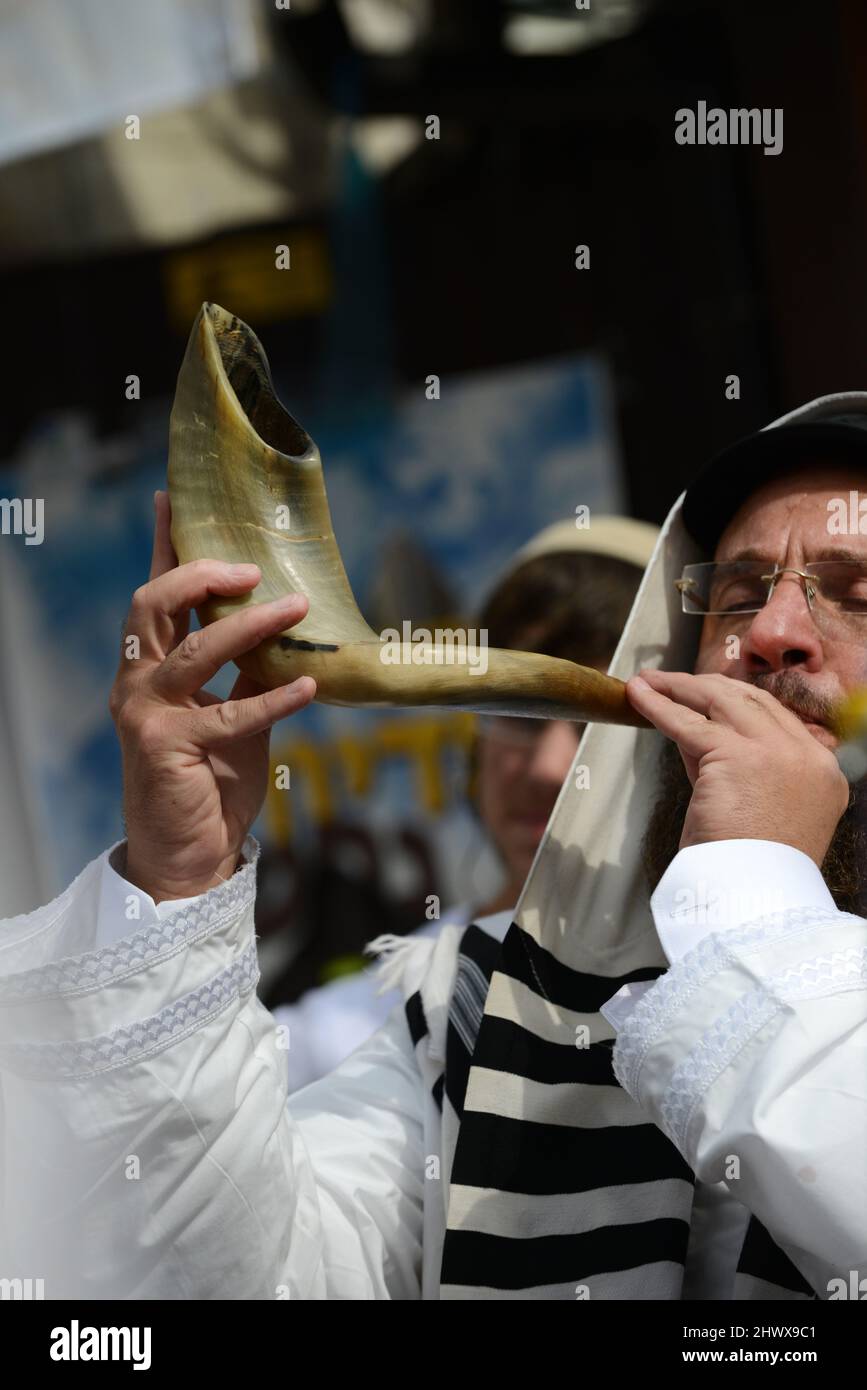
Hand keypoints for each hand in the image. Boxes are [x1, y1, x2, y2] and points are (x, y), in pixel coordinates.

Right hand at [109, 491, 315, 901]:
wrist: (187, 855)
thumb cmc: (210, 782)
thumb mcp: (231, 716)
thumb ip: (244, 673)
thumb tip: (286, 631)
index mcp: (149, 667)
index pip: (158, 596)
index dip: (166, 545)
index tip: (173, 497)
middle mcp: (136, 682)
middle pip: (154, 605)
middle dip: (202, 575)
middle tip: (253, 567)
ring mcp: (145, 714)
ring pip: (192, 650)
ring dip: (249, 625)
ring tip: (297, 608)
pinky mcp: (167, 747)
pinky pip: (228, 713)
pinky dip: (273, 697)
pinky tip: (310, 687)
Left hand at [626, 669, 848, 865]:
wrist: (753, 898)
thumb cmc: (749, 869)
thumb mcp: (755, 811)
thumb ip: (731, 769)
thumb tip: (690, 732)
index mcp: (823, 774)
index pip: (776, 720)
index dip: (735, 702)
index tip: (705, 695)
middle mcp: (808, 757)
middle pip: (751, 702)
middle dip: (706, 687)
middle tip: (671, 682)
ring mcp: (777, 752)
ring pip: (722, 701)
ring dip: (680, 687)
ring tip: (649, 682)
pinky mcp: (737, 756)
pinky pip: (688, 722)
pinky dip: (658, 705)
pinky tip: (638, 696)